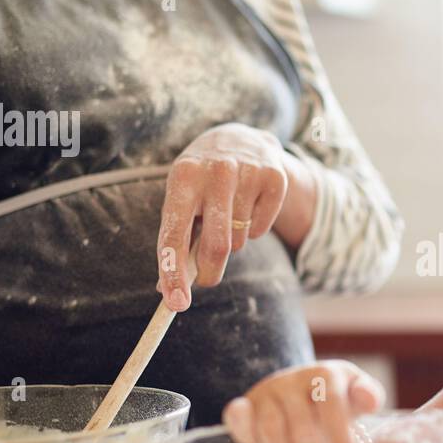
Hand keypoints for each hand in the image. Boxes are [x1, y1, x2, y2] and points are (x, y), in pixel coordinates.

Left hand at [157, 124, 288, 310]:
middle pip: (216, 246)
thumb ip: (175, 240)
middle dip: (210, 273)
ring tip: (228, 217)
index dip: (173, 272)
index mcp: (182, 177)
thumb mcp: (181, 199)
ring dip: (233, 241)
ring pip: (240, 239)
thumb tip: (166, 290)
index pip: (174, 234)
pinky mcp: (275, 177)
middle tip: (207, 281)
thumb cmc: (202, 182)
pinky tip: (249, 207)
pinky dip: (253, 229)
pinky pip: (261, 229)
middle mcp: (216, 170)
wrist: (240, 139)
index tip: (175, 303)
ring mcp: (248, 171)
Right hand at [223, 360, 384, 442]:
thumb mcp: (354, 393)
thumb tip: (369, 401)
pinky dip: (241, 428)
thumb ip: (368, 396)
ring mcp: (267, 392)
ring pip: (272, 428)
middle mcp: (292, 380)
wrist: (298, 387)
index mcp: (324, 374)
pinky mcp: (245, 406)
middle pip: (302, 424)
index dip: (341, 442)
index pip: (332, 407)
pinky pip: (239, 417)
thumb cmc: (334, 397)